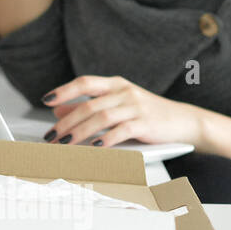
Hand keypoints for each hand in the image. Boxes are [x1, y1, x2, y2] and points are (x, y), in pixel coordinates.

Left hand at [41, 75, 203, 147]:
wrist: (185, 121)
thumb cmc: (147, 114)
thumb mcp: (117, 106)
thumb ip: (89, 106)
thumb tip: (58, 110)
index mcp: (116, 84)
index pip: (84, 83)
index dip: (64, 91)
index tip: (45, 100)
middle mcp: (125, 92)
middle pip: (89, 105)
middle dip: (66, 122)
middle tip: (51, 136)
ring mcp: (136, 106)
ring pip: (101, 118)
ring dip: (80, 132)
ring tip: (65, 144)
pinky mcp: (146, 123)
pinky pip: (121, 130)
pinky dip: (105, 139)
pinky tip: (94, 147)